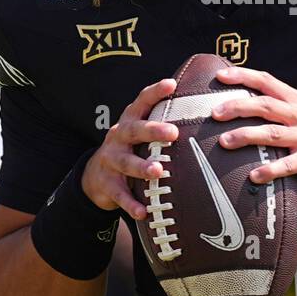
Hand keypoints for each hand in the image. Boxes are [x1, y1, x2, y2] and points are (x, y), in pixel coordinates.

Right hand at [83, 78, 179, 220]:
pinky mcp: (108, 184)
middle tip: (173, 132)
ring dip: (142, 166)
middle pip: (134, 130)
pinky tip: (143, 212)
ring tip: (158, 171)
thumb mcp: (139, 133)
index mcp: (130, 121)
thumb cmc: (130, 150)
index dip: (155, 92)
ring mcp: (111, 160)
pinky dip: (131, 203)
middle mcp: (118, 137)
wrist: (94, 178)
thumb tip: (202, 107)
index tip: (172, 83)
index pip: (141, 101)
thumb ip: (160, 122)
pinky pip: (120, 194)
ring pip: (126, 162)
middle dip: (153, 130)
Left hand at [211, 66, 296, 209]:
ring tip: (224, 141)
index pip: (267, 81)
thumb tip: (236, 103)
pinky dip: (269, 170)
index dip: (243, 76)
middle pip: (266, 105)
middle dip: (238, 106)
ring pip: (272, 133)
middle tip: (215, 113)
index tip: (220, 76)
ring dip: (246, 136)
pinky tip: (254, 176)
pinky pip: (287, 165)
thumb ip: (277, 109)